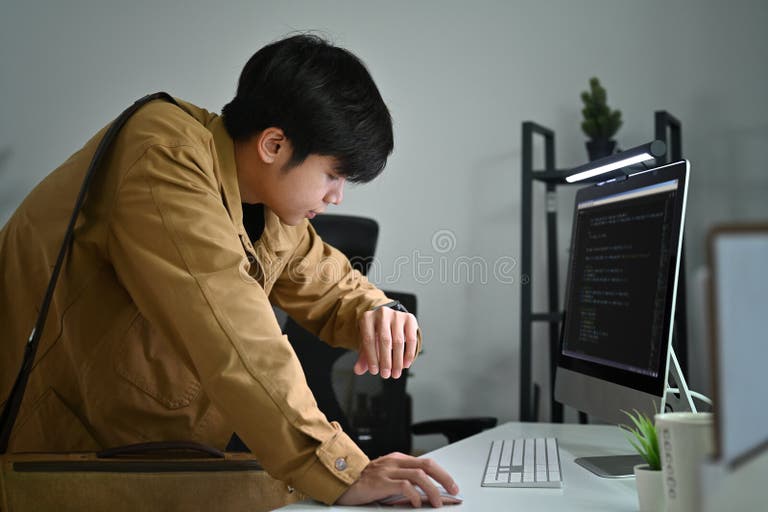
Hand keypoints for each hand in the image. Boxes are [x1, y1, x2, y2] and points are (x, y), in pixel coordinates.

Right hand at [336, 452, 459, 507]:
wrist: (340, 481)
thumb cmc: (362, 482)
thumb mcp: (385, 477)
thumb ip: (402, 480)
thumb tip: (423, 493)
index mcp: (397, 460)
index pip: (425, 463)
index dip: (442, 473)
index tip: (451, 484)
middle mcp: (394, 462)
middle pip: (427, 465)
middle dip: (444, 477)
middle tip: (453, 489)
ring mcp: (387, 471)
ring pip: (419, 475)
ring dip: (432, 490)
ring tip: (437, 502)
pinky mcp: (380, 482)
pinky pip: (403, 485)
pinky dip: (414, 495)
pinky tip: (416, 503)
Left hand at [355, 305, 417, 378]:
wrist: (388, 320)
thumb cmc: (376, 333)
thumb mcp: (367, 343)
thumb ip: (363, 357)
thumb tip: (358, 370)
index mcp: (367, 318)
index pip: (369, 339)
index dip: (372, 357)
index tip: (374, 371)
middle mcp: (382, 314)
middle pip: (385, 340)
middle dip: (386, 361)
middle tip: (386, 375)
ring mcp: (396, 315)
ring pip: (398, 341)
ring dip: (397, 360)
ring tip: (395, 373)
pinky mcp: (409, 318)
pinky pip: (411, 338)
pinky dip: (409, 354)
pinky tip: (405, 364)